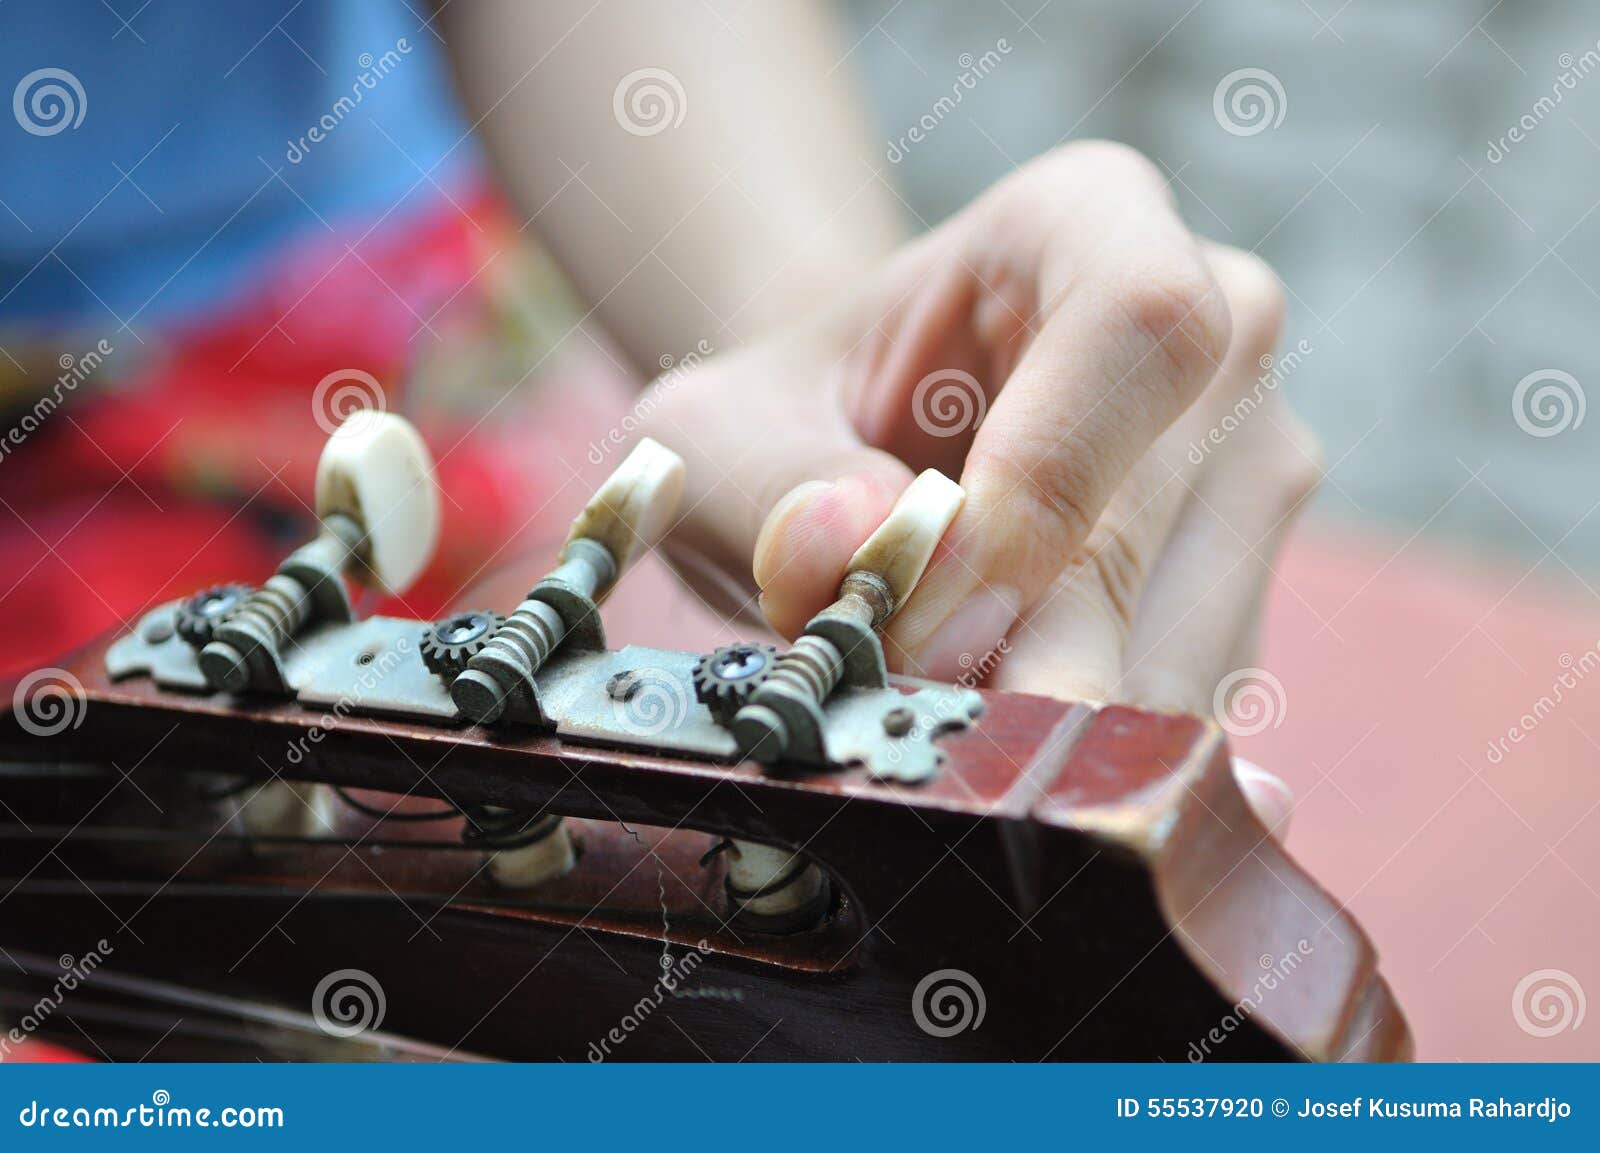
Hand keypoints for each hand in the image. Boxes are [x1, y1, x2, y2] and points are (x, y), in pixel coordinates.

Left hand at [637, 143, 1316, 831]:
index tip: (920, 622)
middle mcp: (1214, 329)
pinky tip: (1004, 736)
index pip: (1134, 330)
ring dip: (1065, 722)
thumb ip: (771, 484)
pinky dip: (1094, 742)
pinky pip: (1196, 692)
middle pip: (1167, 520)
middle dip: (1043, 663)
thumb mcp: (724, 432)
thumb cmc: (792, 418)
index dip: (1038, 493)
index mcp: (1091, 219)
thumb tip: (847, 551)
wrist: (848, 454)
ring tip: (940, 740)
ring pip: (1194, 633)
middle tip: (927, 747)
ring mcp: (1250, 458)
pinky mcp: (1244, 578)